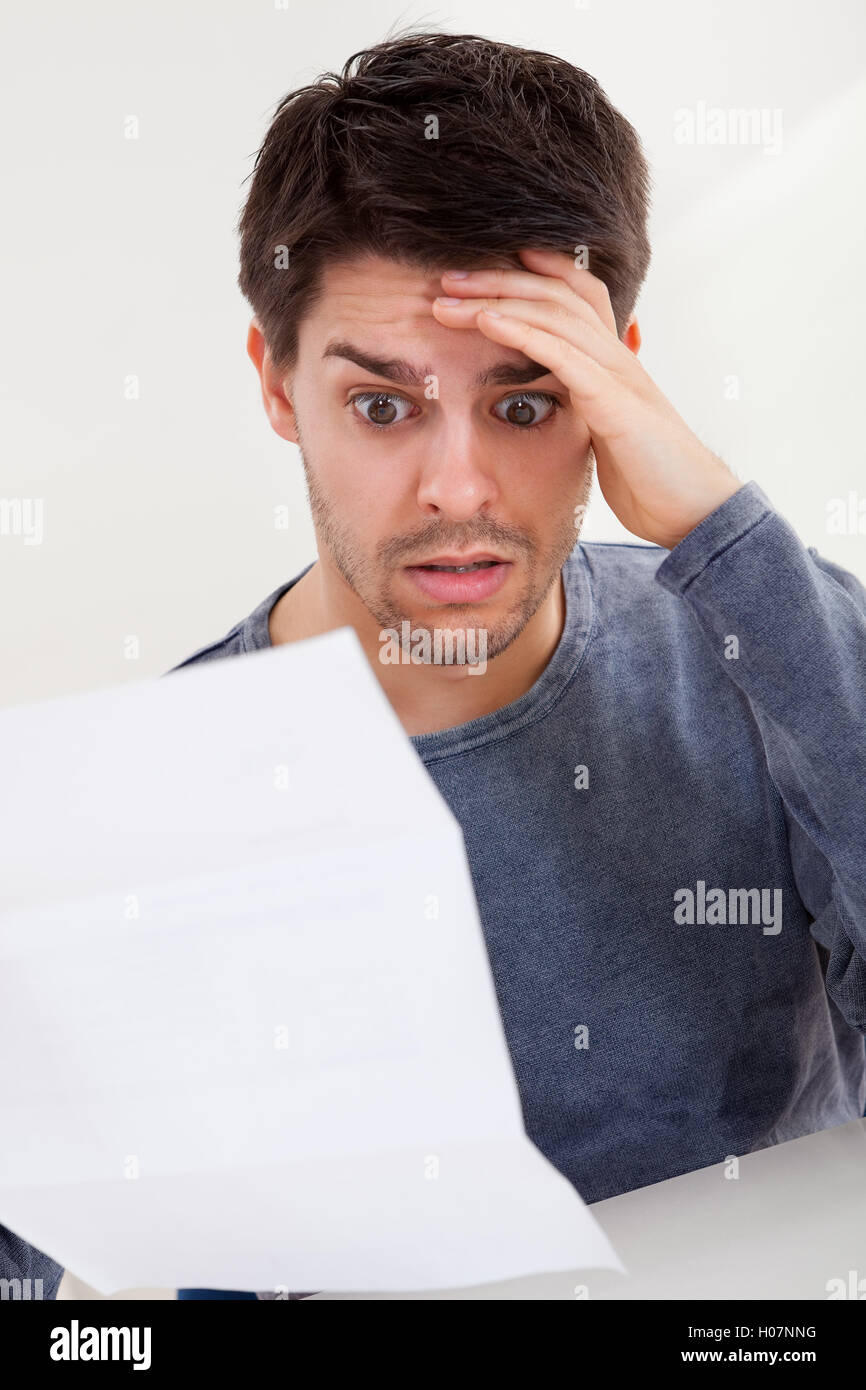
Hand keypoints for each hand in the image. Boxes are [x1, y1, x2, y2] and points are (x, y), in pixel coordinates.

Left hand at [431, 248, 740, 548]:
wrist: (692, 509)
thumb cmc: (651, 476)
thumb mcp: (607, 432)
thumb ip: (586, 406)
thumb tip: (558, 402)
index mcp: (614, 361)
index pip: (578, 294)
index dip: (537, 271)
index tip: (486, 265)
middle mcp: (617, 356)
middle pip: (555, 294)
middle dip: (498, 280)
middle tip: (446, 278)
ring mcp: (617, 375)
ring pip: (553, 315)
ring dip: (495, 300)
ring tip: (448, 298)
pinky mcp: (613, 402)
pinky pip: (561, 354)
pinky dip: (520, 331)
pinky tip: (486, 321)